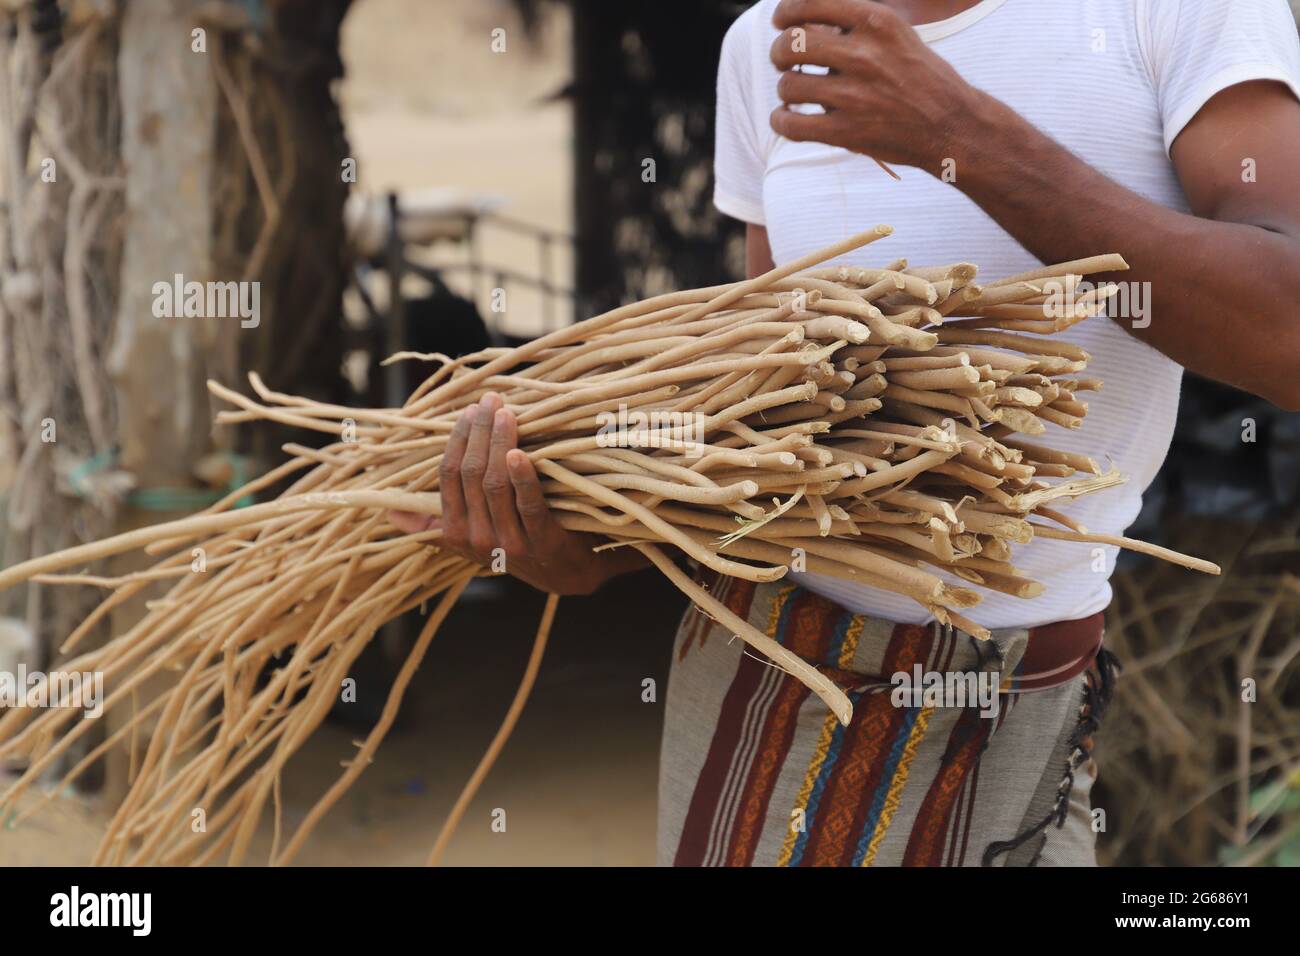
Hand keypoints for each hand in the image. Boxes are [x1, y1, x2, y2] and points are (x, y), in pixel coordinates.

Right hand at [389, 393, 635, 595]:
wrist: (567, 576)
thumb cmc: (517, 544)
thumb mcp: (472, 538)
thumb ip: (434, 524)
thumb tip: (392, 512)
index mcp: (454, 533)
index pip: (448, 476)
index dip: (457, 440)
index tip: (469, 410)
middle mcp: (476, 539)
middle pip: (470, 474)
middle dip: (478, 432)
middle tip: (490, 400)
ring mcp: (509, 543)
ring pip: (495, 484)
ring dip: (499, 443)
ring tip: (505, 413)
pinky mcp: (543, 541)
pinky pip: (529, 505)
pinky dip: (522, 477)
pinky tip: (520, 452)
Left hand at [768, 0, 988, 170]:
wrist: (952, 125)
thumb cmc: (920, 76)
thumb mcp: (894, 34)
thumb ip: (854, 24)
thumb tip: (805, 18)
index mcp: (876, 22)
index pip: (811, 3)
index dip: (785, 11)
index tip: (780, 20)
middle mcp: (864, 55)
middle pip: (792, 43)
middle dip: (778, 51)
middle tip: (783, 61)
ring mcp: (854, 96)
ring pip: (788, 86)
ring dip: (785, 90)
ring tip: (794, 94)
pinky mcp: (847, 132)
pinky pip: (792, 125)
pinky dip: (780, 122)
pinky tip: (785, 119)